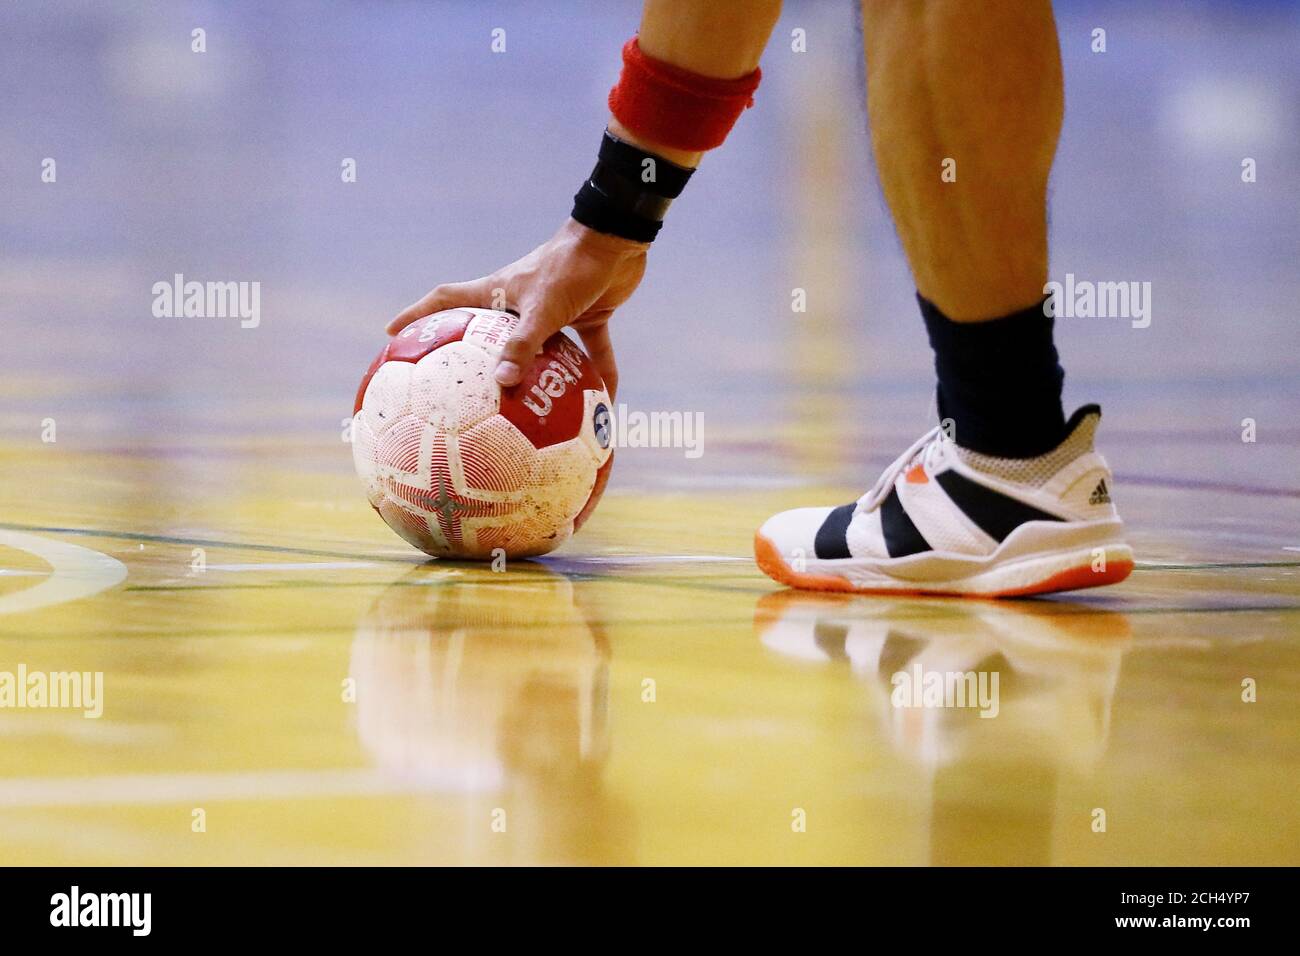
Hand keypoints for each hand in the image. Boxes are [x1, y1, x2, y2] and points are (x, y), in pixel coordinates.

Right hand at [387, 219, 647, 398]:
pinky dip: (597, 374)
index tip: (390, 333)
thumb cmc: (571, 267)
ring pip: (542, 350)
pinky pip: (591, 353)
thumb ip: (523, 346)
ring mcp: (554, 309)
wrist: (617, 239)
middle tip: (457, 387)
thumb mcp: (543, 308)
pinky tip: (605, 406)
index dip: (417, 316)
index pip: (446, 302)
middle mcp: (521, 302)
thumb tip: (502, 384)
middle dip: (473, 359)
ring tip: (534, 412)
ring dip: (541, 377)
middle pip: (488, 334)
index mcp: (498, 292)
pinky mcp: (588, 314)